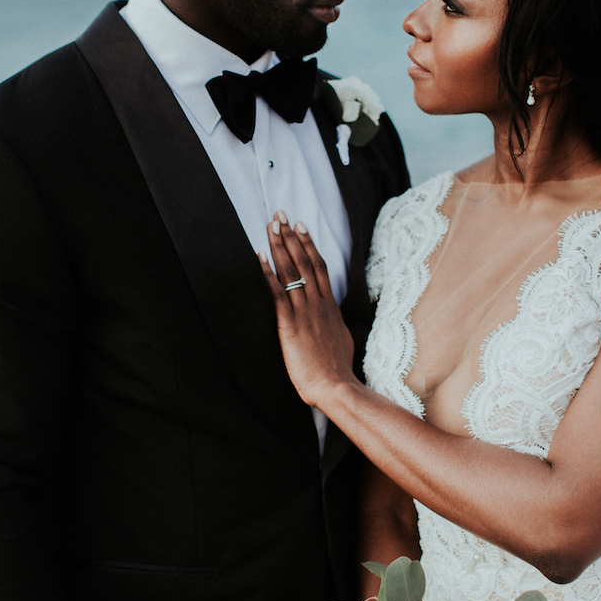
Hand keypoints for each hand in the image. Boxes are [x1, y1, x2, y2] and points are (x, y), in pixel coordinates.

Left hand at [259, 212, 356, 407]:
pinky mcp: (291, 324)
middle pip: (305, 261)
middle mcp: (318, 303)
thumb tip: (332, 318)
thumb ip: (333, 324)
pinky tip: (260, 257)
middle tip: (282, 215)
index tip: (301, 227)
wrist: (336, 386)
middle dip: (291, 236)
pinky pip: (278, 292)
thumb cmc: (337, 369)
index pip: (320, 267)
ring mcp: (305, 312)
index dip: (309, 245)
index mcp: (330, 306)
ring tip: (271, 226)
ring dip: (280, 246)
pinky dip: (268, 272)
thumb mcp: (341, 339)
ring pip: (292, 271)